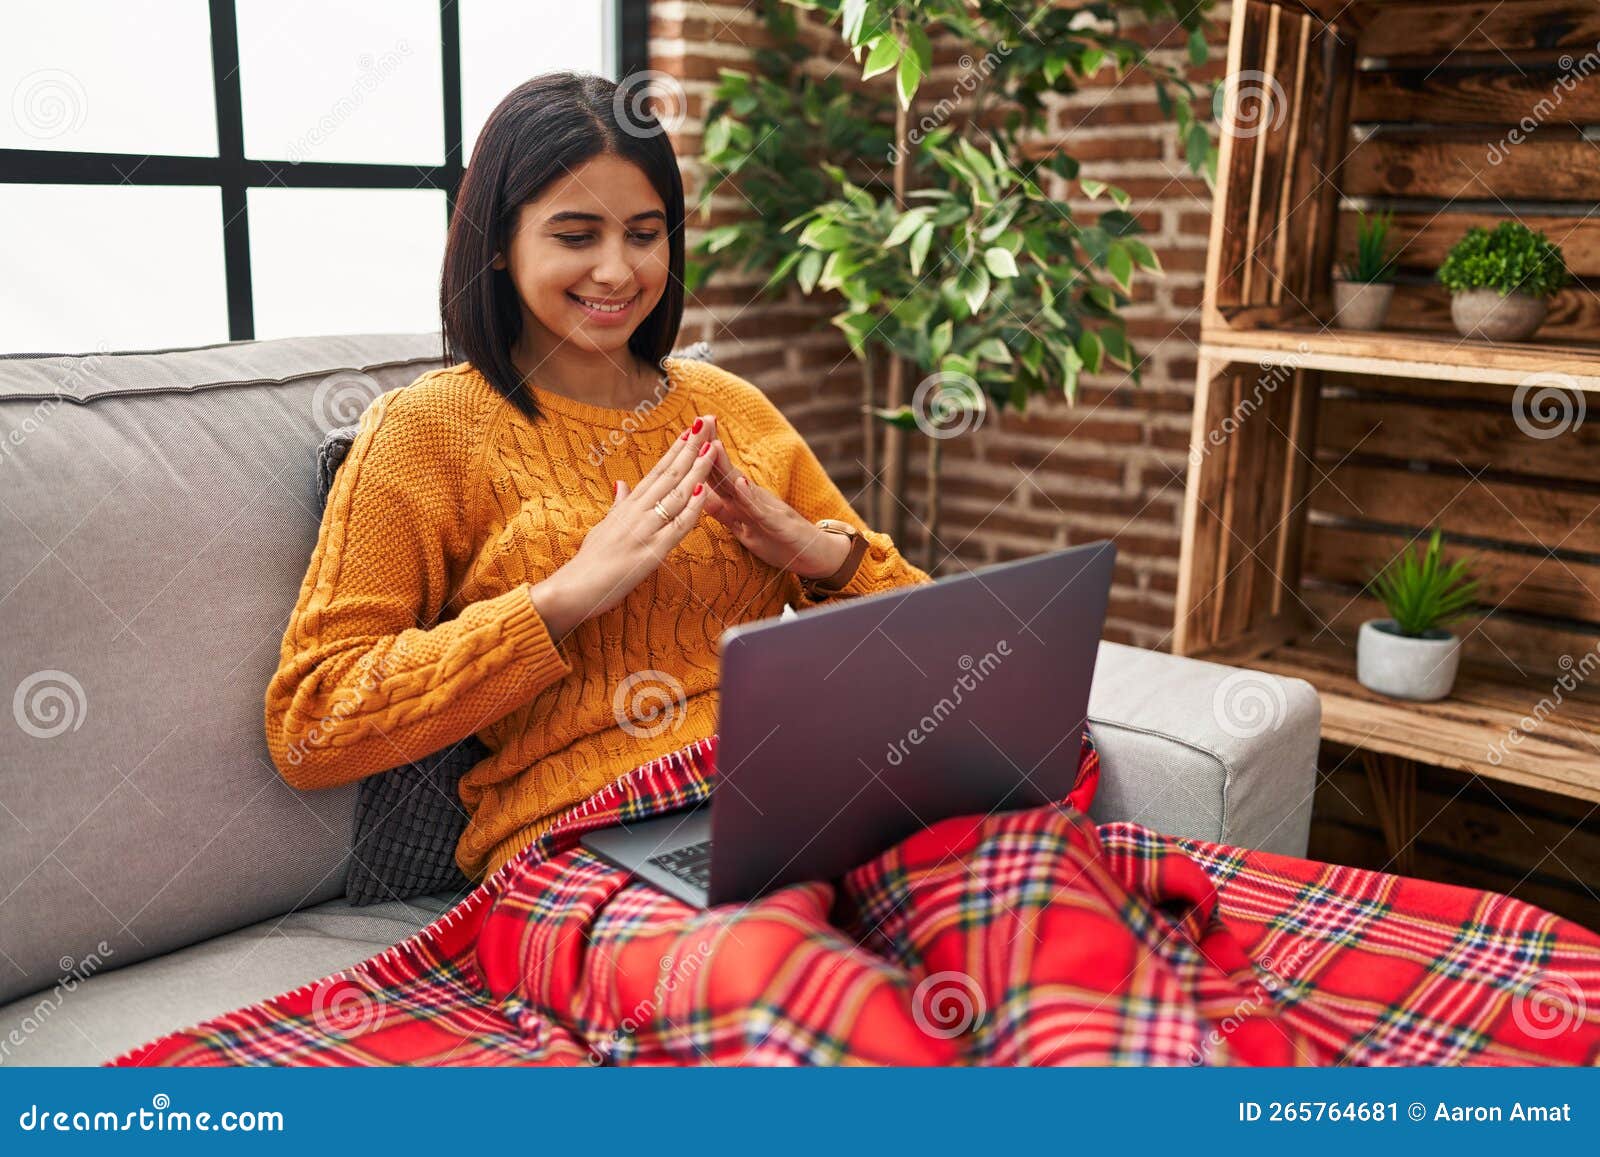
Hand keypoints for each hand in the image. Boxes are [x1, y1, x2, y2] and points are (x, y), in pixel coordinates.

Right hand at [530, 414, 719, 634]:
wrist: (573, 589)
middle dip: (691, 448)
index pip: (658, 471)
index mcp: (629, 506)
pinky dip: (692, 509)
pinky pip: (676, 528)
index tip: (692, 430)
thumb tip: (621, 484)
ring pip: (677, 494)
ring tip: (712, 447)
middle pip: (670, 474)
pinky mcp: (651, 552)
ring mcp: (645, 530)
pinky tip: (704, 492)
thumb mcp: (603, 526)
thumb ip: (617, 505)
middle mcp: (637, 512)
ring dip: (696, 470)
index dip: (677, 450)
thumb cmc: (589, 562)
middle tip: (707, 423)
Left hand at [698, 432, 851, 580]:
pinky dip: (750, 498)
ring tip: (713, 444)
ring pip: (741, 486)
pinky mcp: (778, 525)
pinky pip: (760, 511)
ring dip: (727, 466)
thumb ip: (722, 512)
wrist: (817, 555)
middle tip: (698, 422)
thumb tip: (698, 494)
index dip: (699, 457)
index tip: (685, 434)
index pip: (716, 475)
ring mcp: (766, 510)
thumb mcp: (744, 529)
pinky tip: (741, 484)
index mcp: (741, 501)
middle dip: (711, 449)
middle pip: (726, 472)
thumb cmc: (780, 541)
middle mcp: (752, 500)